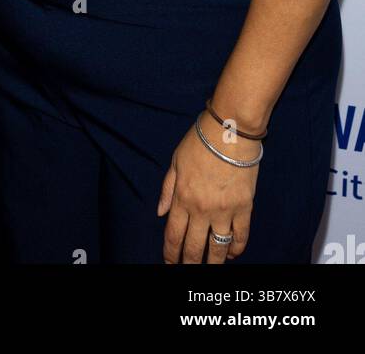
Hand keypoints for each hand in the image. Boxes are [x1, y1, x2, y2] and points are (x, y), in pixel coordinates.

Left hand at [157, 113, 259, 262]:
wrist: (230, 132)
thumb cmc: (200, 142)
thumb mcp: (175, 162)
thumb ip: (167, 189)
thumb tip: (160, 212)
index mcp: (182, 198)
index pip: (173, 235)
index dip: (170, 253)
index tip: (170, 263)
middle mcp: (201, 209)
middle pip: (194, 247)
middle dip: (189, 263)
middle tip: (187, 271)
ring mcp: (224, 211)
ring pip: (218, 247)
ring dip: (213, 262)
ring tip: (210, 269)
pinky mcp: (244, 208)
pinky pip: (241, 236)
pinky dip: (237, 248)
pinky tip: (233, 254)